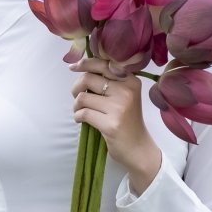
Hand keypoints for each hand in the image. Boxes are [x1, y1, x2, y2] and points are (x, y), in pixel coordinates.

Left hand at [71, 56, 160, 179]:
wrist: (138, 148)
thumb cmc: (127, 121)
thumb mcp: (124, 96)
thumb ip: (109, 82)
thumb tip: (81, 68)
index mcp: (131, 81)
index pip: (104, 64)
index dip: (85, 63)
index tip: (73, 67)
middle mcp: (127, 91)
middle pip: (88, 78)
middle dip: (76, 87)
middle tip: (77, 97)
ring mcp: (119, 108)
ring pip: (82, 97)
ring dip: (76, 105)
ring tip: (81, 111)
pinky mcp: (111, 124)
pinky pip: (83, 113)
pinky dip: (77, 116)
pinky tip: (82, 120)